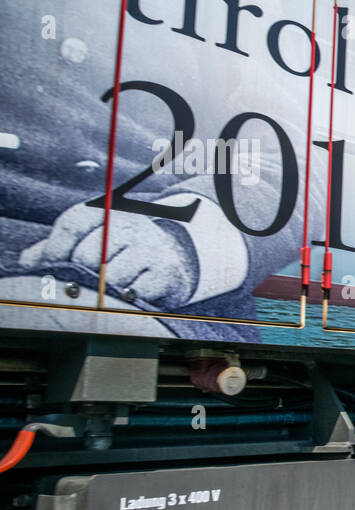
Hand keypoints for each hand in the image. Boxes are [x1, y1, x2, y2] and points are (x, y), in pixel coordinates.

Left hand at [20, 205, 197, 307]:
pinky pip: (134, 291)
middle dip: (82, 273)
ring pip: (110, 276)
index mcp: (108, 211)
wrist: (170, 260)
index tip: (51, 265)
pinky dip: (129, 298)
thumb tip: (28, 262)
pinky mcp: (166, 270)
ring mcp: (150, 246)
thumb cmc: (121, 251)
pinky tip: (134, 291)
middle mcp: (130, 223)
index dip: (55, 248)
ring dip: (108, 289)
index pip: (73, 223)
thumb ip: (56, 249)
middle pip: (86, 254)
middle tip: (89, 280)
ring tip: (116, 285)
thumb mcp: (90, 240)